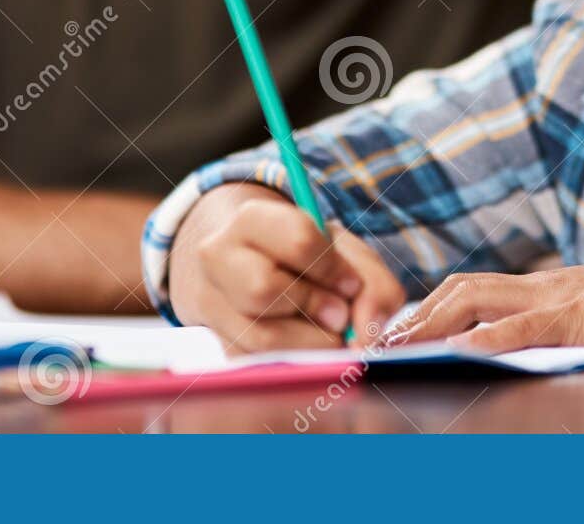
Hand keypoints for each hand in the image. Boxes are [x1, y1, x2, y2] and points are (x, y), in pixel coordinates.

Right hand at [168, 183, 407, 352]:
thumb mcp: (347, 254)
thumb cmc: (312, 260)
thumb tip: (367, 334)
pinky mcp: (220, 343)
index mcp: (252, 219)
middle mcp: (218, 256)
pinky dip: (295, 361)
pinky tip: (308, 347)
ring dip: (309, 342)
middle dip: (314, 306)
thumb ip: (374, 285)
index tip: (351, 284)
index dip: (332, 269)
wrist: (260, 269)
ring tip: (329, 333)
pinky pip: (259, 363)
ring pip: (259, 334)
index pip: (296, 240)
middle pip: (264, 289)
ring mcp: (210, 302)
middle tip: (340, 315)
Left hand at [381, 256, 583, 354]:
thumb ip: (561, 332)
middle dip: (419, 313)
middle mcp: (537, 287)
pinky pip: (519, 327)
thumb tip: (529, 356)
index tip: (401, 329)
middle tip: (383, 340)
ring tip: (402, 345)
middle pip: (462, 288)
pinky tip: (459, 350)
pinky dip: (486, 338)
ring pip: (476, 299)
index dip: (432, 306)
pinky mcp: (571, 320)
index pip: (474, 287)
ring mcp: (551, 300)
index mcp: (541, 288)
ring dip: (434, 321)